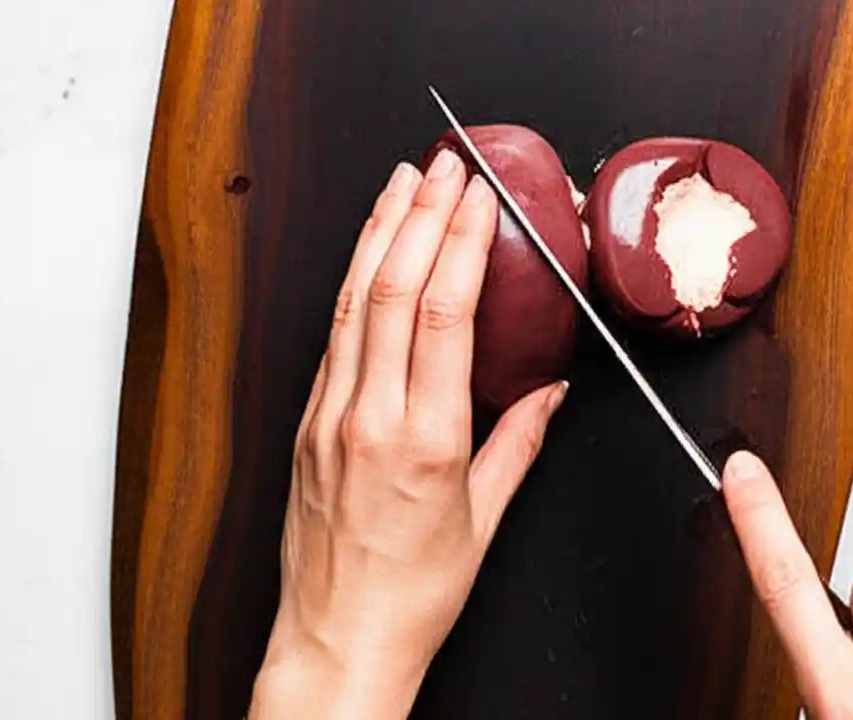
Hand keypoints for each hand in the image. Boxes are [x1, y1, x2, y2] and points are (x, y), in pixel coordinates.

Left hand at [249, 152, 568, 719]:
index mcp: (424, 440)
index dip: (460, 242)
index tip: (478, 199)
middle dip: (420, 215)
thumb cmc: (412, 595)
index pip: (444, 312)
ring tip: (399, 184)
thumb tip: (546, 392)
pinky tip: (368, 255)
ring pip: (351, 303)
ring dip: (378, 234)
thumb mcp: (484, 519)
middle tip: (443, 166)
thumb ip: (518, 442)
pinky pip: (332, 336)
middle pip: (393, 290)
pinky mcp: (307, 424)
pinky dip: (353, 284)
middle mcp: (368, 418)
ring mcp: (328, 417)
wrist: (337, 642)